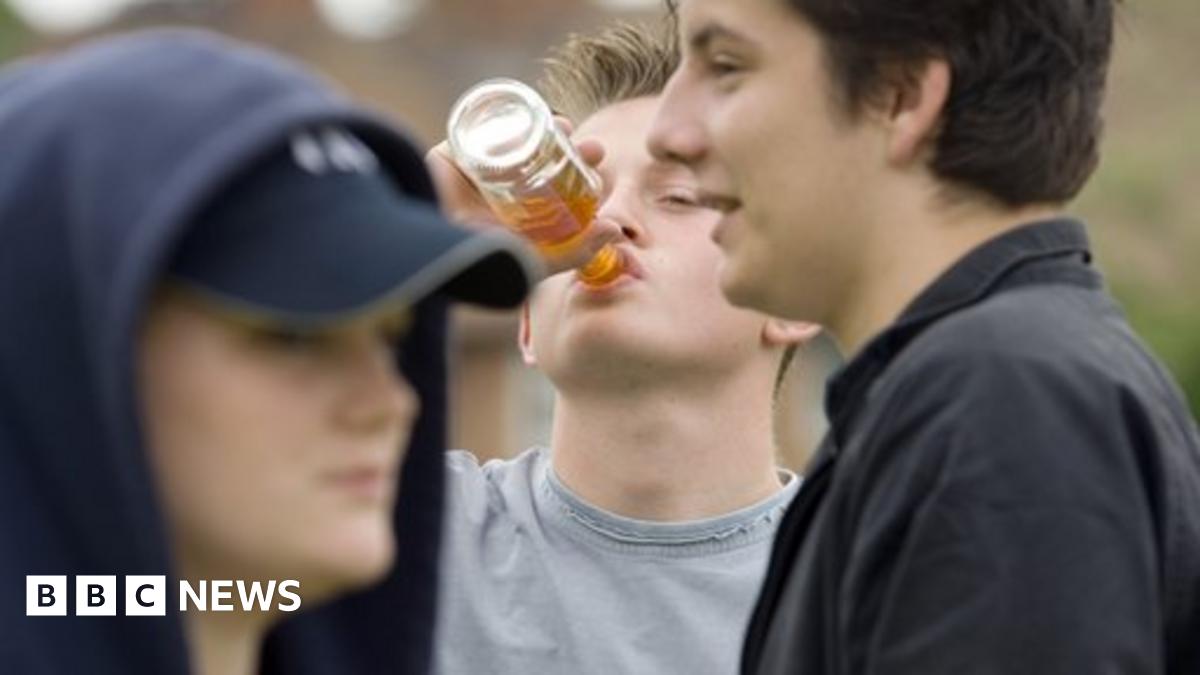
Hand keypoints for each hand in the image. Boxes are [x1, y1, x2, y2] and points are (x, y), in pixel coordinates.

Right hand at [425, 117, 620, 276]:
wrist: (430, 250)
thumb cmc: (481, 264)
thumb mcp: (535, 263)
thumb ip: (576, 252)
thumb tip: (617, 230)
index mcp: (518, 222)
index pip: (556, 194)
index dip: (580, 179)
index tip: (600, 170)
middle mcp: (499, 197)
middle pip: (541, 164)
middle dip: (570, 151)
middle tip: (592, 148)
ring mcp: (475, 175)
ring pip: (516, 142)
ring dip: (544, 130)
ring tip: (564, 127)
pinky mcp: (450, 155)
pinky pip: (480, 127)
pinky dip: (503, 116)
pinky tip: (528, 113)